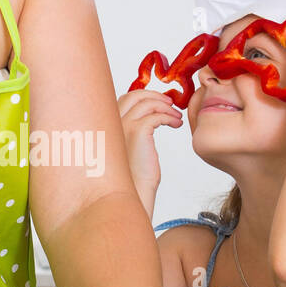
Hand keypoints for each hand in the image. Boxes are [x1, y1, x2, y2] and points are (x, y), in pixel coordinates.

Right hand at [116, 88, 182, 208]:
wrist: (133, 192)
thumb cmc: (133, 175)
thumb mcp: (130, 148)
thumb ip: (131, 131)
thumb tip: (147, 119)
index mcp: (109, 125)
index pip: (125, 99)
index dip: (144, 97)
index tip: (159, 102)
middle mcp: (113, 122)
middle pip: (135, 95)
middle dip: (155, 96)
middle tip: (170, 103)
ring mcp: (124, 125)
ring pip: (148, 103)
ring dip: (166, 107)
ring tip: (176, 117)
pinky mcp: (138, 132)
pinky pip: (157, 116)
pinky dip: (170, 117)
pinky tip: (176, 124)